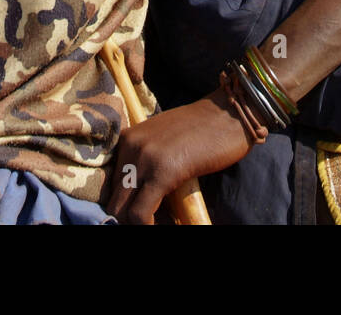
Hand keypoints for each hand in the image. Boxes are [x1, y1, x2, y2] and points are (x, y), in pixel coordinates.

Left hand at [105, 89, 251, 223]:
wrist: (230, 113)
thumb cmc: (205, 129)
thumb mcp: (166, 140)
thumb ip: (149, 160)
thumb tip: (143, 196)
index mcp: (129, 138)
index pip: (111, 183)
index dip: (124, 203)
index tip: (143, 211)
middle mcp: (131, 146)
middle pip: (113, 198)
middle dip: (127, 217)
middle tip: (152, 220)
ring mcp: (145, 158)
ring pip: (121, 210)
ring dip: (137, 223)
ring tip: (161, 222)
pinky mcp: (162, 172)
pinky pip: (140, 213)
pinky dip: (148, 226)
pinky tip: (166, 224)